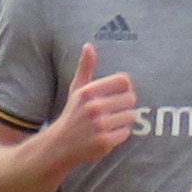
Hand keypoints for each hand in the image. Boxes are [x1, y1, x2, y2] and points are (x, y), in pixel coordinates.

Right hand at [50, 42, 138, 164]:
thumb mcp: (76, 89)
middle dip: (126, 105)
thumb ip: (85, 68)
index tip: (118, 94)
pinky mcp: (105, 142)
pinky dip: (120, 134)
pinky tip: (108, 134)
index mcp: (88, 91)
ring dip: (124, 120)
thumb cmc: (72, 114)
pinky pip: (126, 132)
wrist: (60, 146)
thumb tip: (88, 45)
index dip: (125, 88)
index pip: (124, 81)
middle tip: (115, 111)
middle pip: (131, 98)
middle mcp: (93, 107)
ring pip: (131, 116)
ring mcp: (99, 125)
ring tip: (110, 123)